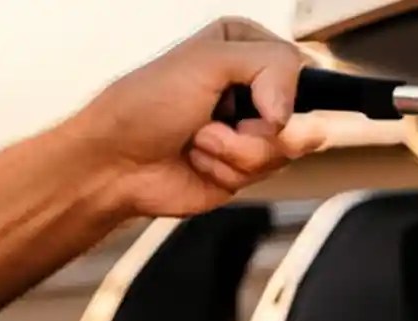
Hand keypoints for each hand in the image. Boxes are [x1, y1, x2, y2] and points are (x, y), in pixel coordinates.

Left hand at [66, 17, 328, 216]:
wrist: (116, 164)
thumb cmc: (143, 106)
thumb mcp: (206, 61)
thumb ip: (269, 64)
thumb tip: (292, 111)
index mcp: (246, 49)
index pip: (300, 67)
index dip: (283, 91)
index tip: (255, 100)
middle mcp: (255, 88)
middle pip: (302, 115)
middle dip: (258, 129)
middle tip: (218, 121)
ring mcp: (254, 130)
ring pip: (286, 149)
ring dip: (236, 152)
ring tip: (201, 142)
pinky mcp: (249, 165)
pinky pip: (267, 174)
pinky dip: (229, 170)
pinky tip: (200, 161)